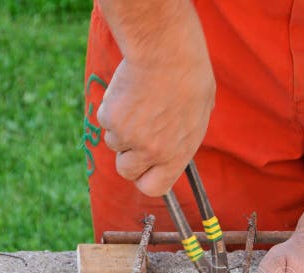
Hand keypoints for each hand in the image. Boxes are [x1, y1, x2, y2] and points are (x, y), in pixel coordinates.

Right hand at [96, 28, 213, 195]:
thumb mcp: (198, 117)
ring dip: (121, 128)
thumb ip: (181, 139)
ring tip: (139, 102)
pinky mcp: (110, 118)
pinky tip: (129, 91)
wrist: (167, 53)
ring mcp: (129, 137)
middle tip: (135, 134)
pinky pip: (105, 120)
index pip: (154, 188)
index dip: (146, 179)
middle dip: (128, 156)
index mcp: (177, 155)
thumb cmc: (189, 79)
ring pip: (114, 143)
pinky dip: (112, 108)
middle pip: (126, 171)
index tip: (144, 170)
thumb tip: (172, 148)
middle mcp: (152, 152)